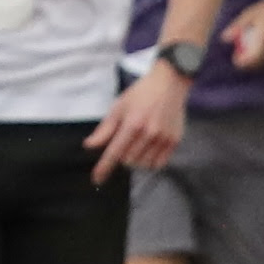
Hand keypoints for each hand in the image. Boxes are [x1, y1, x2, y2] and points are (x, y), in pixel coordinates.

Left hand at [87, 55, 190, 179]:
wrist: (169, 84)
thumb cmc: (141, 94)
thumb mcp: (118, 107)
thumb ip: (104, 129)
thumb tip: (89, 146)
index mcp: (132, 124)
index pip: (114, 153)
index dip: (104, 168)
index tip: (96, 179)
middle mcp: (149, 134)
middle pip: (128, 161)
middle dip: (122, 156)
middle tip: (125, 142)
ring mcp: (163, 139)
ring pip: (143, 164)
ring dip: (136, 160)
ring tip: (137, 144)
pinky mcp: (174, 142)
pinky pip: (158, 164)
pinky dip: (150, 161)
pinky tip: (148, 149)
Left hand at [228, 0, 263, 72]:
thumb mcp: (252, 13)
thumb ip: (238, 26)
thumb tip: (224, 38)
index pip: (250, 61)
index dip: (241, 63)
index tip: (236, 59)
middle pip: (258, 64)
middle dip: (250, 61)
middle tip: (244, 54)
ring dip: (260, 59)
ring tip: (259, 44)